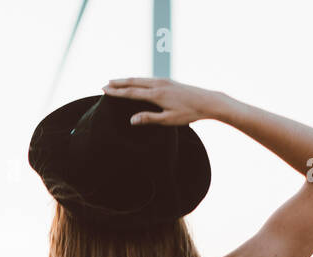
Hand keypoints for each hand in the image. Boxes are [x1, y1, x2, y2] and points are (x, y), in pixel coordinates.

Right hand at [102, 77, 222, 126]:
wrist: (207, 101)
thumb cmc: (189, 113)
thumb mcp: (168, 120)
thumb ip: (149, 118)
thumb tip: (131, 120)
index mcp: (156, 94)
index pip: (131, 92)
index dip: (116, 92)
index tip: (104, 90)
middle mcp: (158, 84)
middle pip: (133, 82)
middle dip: (118, 83)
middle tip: (105, 84)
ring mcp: (164, 81)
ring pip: (141, 79)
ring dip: (127, 80)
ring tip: (117, 82)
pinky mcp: (169, 81)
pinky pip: (148, 79)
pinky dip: (138, 80)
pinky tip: (136, 83)